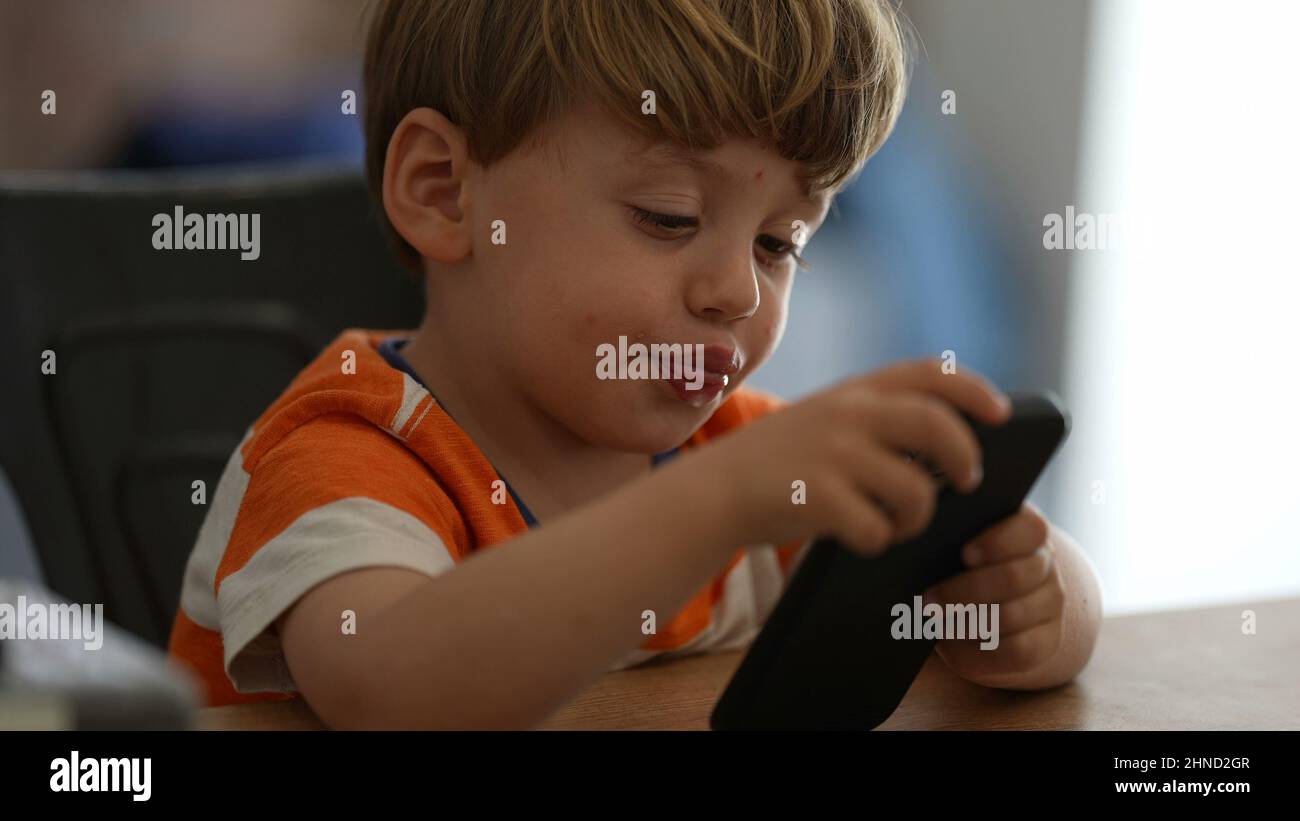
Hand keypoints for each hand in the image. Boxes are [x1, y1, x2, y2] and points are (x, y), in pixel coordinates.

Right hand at [696, 358, 1011, 554]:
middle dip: (964, 458)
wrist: (714, 491)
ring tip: (902, 523)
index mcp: (854, 391)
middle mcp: (847, 414)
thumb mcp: (825, 418)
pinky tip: (864, 538)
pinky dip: (880, 541)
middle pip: (937, 426)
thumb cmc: (782, 462)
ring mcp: (832, 456)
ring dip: (918, 516)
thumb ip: (874, 416)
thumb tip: (952, 445)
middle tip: (967, 482)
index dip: (974, 390)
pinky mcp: (816, 498)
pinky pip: (877, 529)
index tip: (1001, 414)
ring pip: (915, 491)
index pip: (930, 374)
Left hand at [924, 503, 1065, 681]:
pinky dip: (981, 652)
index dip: (998, 542)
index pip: (1030, 529)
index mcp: (1026, 530)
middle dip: (964, 591)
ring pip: (1012, 616)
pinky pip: (1019, 651)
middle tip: (928, 600)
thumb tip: (921, 553)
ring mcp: (1049, 603)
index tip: (964, 555)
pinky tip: (951, 646)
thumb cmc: (956, 564)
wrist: (977, 604)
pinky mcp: (1046, 641)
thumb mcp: (953, 546)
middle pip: (1014, 577)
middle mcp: (1044, 564)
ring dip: (966, 623)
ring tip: (935, 623)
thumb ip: (947, 541)